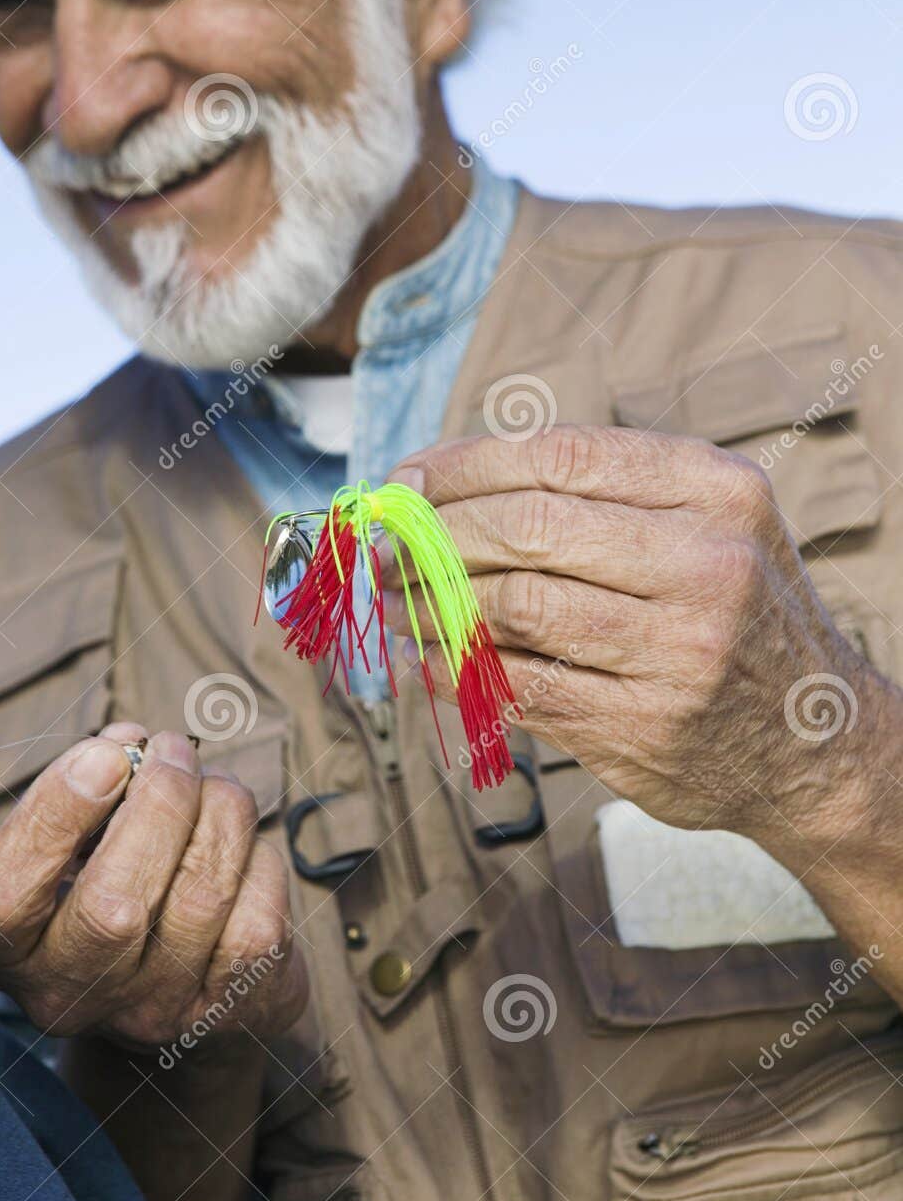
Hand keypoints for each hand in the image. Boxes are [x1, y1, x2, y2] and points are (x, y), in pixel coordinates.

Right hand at [0, 724, 307, 1053]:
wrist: (187, 991)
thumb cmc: (116, 883)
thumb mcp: (73, 845)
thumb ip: (87, 790)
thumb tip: (131, 744)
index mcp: (6, 949)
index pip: (2, 898)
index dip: (53, 817)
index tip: (106, 755)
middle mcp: (69, 996)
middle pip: (114, 906)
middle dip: (159, 804)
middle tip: (172, 750)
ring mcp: (151, 1013)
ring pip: (200, 899)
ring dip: (219, 814)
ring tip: (215, 785)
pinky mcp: (227, 1012)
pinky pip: (255, 920)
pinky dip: (257, 862)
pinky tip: (243, 851)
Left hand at [382, 426, 891, 853]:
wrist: (815, 743)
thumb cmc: (735, 615)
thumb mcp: (708, 526)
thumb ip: (600, 495)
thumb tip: (442, 482)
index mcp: (717, 492)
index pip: (560, 457)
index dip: (463, 466)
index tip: (405, 480)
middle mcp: (708, 565)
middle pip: (527, 527)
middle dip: (434, 533)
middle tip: (385, 545)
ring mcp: (678, 653)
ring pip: (514, 605)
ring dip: (433, 601)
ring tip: (397, 599)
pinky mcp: (643, 728)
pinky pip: (519, 685)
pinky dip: (453, 668)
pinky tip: (424, 658)